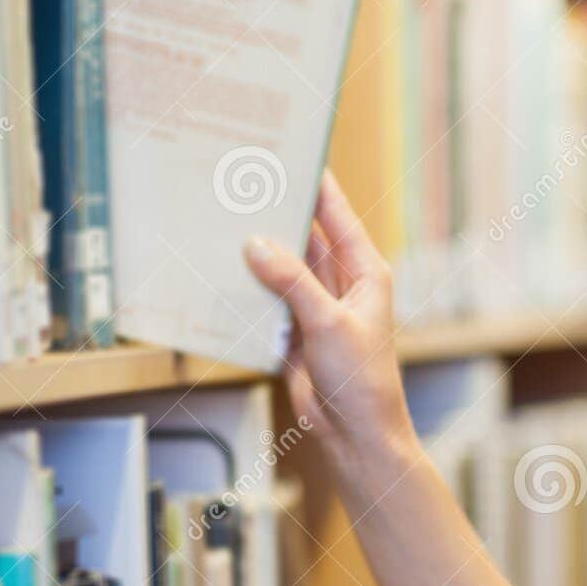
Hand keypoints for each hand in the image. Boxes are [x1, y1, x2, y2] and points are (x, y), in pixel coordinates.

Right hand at [243, 171, 419, 493]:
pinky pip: (267, 298)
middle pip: (305, 237)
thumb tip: (256, 244)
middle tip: (241, 183)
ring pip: (282, 267)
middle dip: (277, 213)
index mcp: (365, 271)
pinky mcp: (295, 330)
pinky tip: (221, 269)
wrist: (356, 433)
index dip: (314, 184)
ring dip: (258, 252)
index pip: (336, 215)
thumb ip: (292, 282)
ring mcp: (317, 306)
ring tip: (222, 219)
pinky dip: (248, 287)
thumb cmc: (362, 378)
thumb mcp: (328, 323)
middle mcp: (342, 283)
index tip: (289, 152)